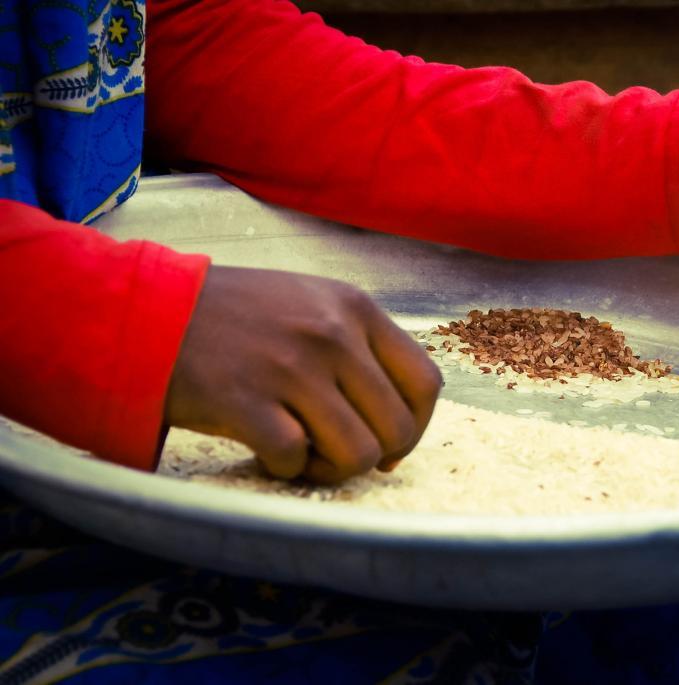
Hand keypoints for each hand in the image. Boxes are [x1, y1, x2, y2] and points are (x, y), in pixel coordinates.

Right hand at [164, 266, 441, 482]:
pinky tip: (264, 449)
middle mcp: (331, 334)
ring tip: (302, 452)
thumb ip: (361, 350)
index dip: (416, 426)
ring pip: (357, 454)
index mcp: (355, 309)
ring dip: (331, 469)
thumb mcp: (314, 305)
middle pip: (397, 428)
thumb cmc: (241, 318)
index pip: (426, 382)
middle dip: (373, 456)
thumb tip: (399, 421)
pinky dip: (283, 469)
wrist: (154, 312)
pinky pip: (294, 460)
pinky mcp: (247, 400)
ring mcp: (290, 367)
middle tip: (336, 452)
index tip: (389, 443)